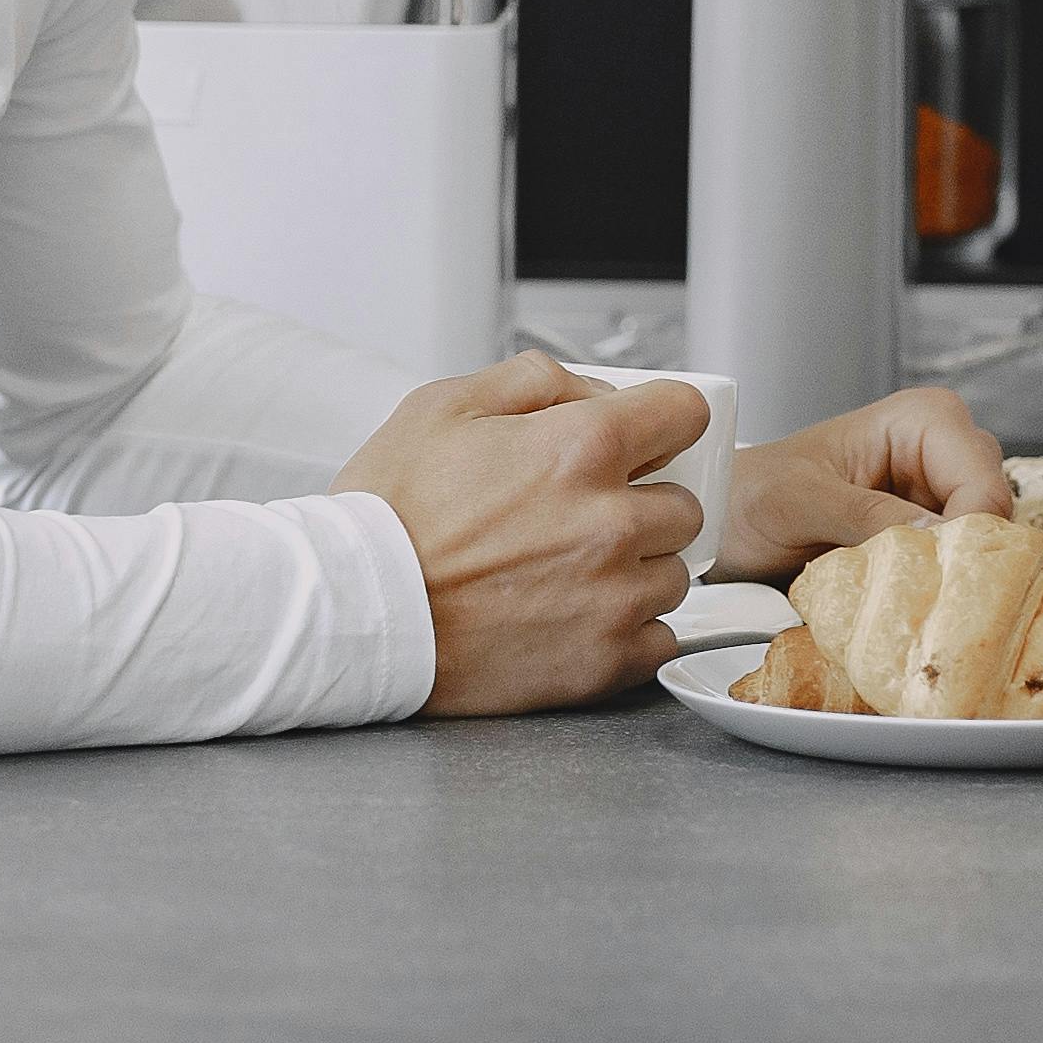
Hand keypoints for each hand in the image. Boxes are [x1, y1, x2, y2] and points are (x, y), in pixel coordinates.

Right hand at [341, 351, 710, 714]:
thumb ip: (532, 380)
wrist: (356, 616)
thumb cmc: (387, 516)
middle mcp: (611, 522)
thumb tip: (593, 391)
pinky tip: (576, 619)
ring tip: (569, 573)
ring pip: (674, 575)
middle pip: (685, 504)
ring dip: (638, 571)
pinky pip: (659, 639)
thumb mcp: (441, 406)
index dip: (663, 422)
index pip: (686, 413)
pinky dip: (629, 632)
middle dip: (644, 503)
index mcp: (580, 448)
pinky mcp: (605, 662)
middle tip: (585, 517)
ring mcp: (614, 597)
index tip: (647, 440)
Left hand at [720, 384, 1010, 580]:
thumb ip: (864, 514)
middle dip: (964, 565)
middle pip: (996, 520)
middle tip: (919, 603)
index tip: (935, 582)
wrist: (724, 524)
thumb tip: (934, 536)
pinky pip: (960, 574)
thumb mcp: (798, 501)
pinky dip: (938, 597)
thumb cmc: (750, 495)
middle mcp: (945, 455)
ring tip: (902, 608)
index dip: (969, 538)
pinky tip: (904, 610)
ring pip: (985, 553)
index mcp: (925, 420)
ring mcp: (943, 500)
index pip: (983, 485)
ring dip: (950, 585)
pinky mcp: (932, 542)